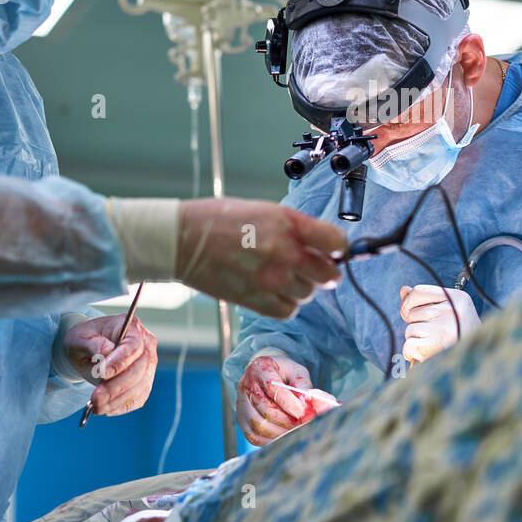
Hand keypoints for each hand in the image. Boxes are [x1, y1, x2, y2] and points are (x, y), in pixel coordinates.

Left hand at [62, 313, 158, 415]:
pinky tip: (106, 409)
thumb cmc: (86, 339)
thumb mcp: (81, 336)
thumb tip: (105, 354)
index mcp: (132, 328)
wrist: (89, 349)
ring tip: (96, 407)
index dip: (119, 362)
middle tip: (95, 399)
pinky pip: (139, 398)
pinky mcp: (145, 382)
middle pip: (139, 369)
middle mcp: (146, 345)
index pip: (132, 347)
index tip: (100, 374)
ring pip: (140, 387)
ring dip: (117, 400)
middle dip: (116, 387)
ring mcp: (148, 365)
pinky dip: (123, 406)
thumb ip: (92, 343)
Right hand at [176, 198, 346, 319]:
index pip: (335, 241)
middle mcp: (285, 252)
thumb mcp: (264, 210)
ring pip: (308, 294)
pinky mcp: (257, 300)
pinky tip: (275, 292)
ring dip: (302, 288)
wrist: (183, 240)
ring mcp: (271, 279)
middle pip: (327, 274)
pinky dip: (287, 304)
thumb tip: (319, 244)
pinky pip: (289, 311)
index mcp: (288, 223)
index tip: (334, 250)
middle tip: (317, 269)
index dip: (338, 247)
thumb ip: (294, 228)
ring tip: (284, 277)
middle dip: (326, 272)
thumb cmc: (219, 219)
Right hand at [237, 350, 337, 445]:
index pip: (272, 387)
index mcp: (260, 368)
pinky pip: (254, 437)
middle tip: (304, 424)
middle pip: (265, 410)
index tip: (302, 412)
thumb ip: (304, 386)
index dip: (288, 402)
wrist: (269, 376)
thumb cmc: (285, 374)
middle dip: (287, 420)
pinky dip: (271, 440)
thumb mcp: (297, 372)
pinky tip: (285, 436)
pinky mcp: (242, 420)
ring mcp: (241, 405)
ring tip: (297, 430)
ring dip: (281, 432)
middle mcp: (245, 386)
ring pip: (259, 426)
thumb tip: (313, 403)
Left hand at [399, 285, 479, 363]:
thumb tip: (404, 290)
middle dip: (416, 325)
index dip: (410, 303)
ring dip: (416, 341)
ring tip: (434, 346)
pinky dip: (412, 354)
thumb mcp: (449, 311)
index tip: (415, 314)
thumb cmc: (462, 337)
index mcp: (458, 298)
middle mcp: (452, 310)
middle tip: (434, 335)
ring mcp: (444, 327)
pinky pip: (408, 346)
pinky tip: (425, 356)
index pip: (418, 291)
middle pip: (411, 312)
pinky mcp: (435, 345)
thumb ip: (425, 300)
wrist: (480, 360)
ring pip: (409, 330)